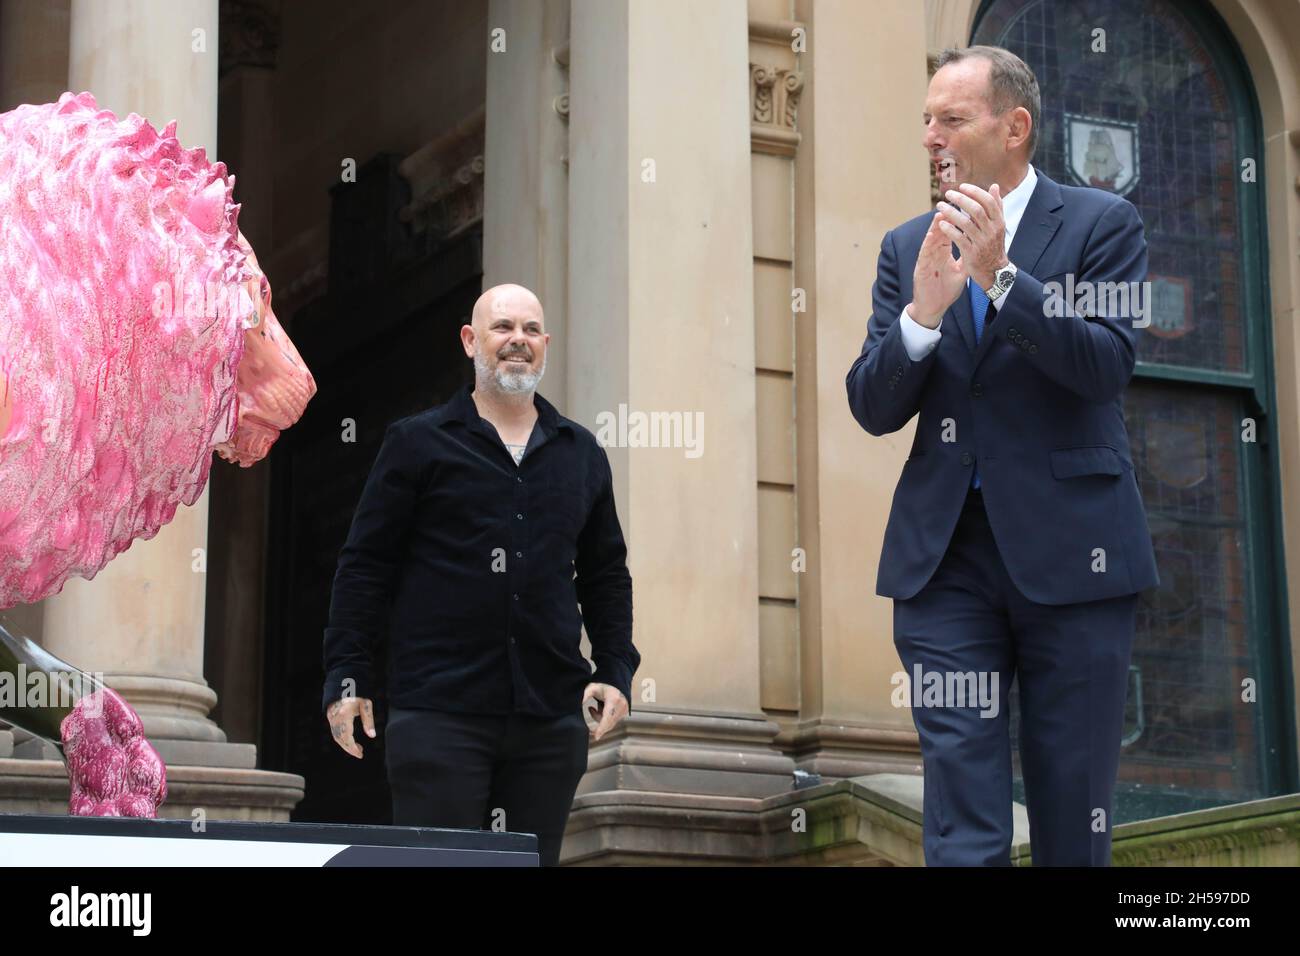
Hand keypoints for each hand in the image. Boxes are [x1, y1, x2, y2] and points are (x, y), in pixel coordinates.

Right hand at [326, 696, 374, 758]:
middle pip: (340, 739)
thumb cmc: (357, 694)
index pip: (347, 736)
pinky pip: (335, 733)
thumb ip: (368, 720)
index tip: (360, 754)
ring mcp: (331, 719)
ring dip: (346, 745)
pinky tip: (351, 742)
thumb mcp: (366, 705)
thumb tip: (372, 736)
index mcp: (344, 715)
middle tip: (360, 754)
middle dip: (350, 748)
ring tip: (358, 749)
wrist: (344, 686)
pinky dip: (342, 740)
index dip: (352, 748)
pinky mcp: (330, 719)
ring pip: (337, 737)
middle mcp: (335, 718)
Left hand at [581, 683, 628, 741]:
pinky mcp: (624, 713)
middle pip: (608, 723)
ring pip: (610, 723)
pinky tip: (600, 709)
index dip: (601, 728)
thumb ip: (584, 696)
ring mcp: (623, 710)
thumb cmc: (604, 684)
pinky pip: (613, 721)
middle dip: (598, 726)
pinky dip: (605, 718)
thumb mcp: (592, 688)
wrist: (617, 682)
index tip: (596, 736)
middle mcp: (621, 706)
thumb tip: (576, 705)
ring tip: (594, 708)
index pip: (607, 717)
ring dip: (600, 719)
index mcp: (613, 699)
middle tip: (588, 728)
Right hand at [910, 211, 966, 327]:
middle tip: (952, 203)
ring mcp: (928, 259)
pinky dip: (928, 244)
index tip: (966, 208)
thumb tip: (979, 245)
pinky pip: (925, 254)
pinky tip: (931, 235)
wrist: (933, 307)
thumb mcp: (961, 271)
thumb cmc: (945, 290)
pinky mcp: (922, 268)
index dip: (957, 219)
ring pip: (931, 239)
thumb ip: (968, 256)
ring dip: (935, 227)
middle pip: (940, 231)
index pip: (951, 231)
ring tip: (941, 214)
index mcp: (944, 252)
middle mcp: (935, 252)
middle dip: (946, 216)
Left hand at [935, 182, 1008, 291]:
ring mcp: (982, 242)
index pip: (989, 202)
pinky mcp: (972, 253)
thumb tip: (995, 186)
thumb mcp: (998, 225)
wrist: (994, 271)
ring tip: (940, 206)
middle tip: (948, 194)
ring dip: (951, 213)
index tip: (962, 186)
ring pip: (966, 223)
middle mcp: (992, 231)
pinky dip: (950, 230)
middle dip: (961, 200)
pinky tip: (941, 223)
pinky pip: (959, 238)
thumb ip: (996, 206)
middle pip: (976, 210)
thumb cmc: (993, 244)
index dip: (975, 192)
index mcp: (999, 222)